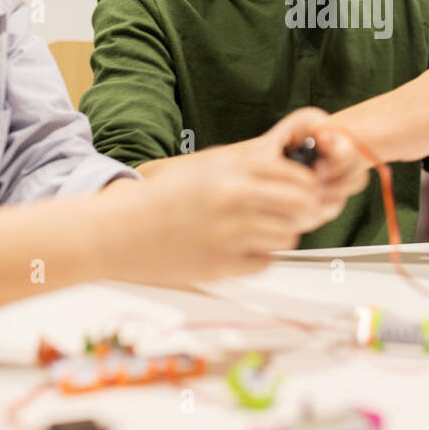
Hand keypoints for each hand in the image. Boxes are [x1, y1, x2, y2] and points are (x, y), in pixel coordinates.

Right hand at [103, 110, 353, 283]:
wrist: (121, 230)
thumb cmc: (166, 196)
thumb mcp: (209, 165)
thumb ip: (253, 164)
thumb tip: (300, 172)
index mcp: (232, 170)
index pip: (298, 176)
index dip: (307, 185)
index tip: (303, 190)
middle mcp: (234, 199)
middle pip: (302, 206)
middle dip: (303, 210)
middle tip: (291, 212)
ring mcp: (230, 234)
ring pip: (287, 236)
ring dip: (280, 233)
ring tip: (257, 229)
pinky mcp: (223, 265)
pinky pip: (266, 261)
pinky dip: (259, 256)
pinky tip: (239, 247)